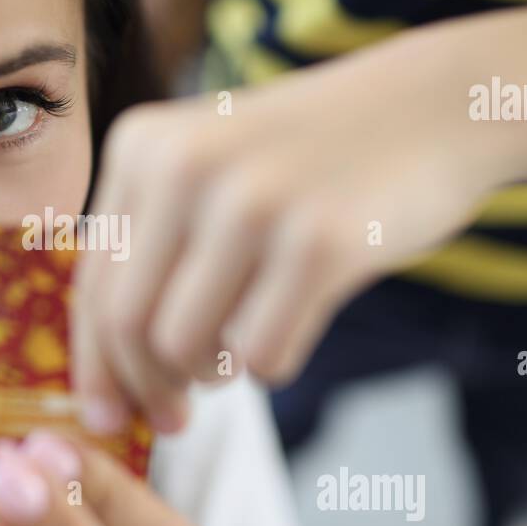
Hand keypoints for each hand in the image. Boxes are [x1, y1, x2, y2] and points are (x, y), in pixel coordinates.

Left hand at [73, 40, 511, 431]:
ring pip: (186, 348)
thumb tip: (103, 386)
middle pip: (128, 326)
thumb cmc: (309, 163)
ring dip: (213, 373)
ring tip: (243, 343)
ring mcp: (253, 201)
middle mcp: (184, 165)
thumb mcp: (209, 173)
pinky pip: (262, 356)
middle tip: (174, 419)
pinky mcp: (320, 242)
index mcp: (142, 145)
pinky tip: (296, 321)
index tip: (106, 419)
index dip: (95, 366)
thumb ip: (150, 253)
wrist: (433, 106)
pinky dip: (273, 363)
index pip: (93, 283)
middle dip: (146, 390)